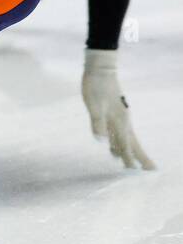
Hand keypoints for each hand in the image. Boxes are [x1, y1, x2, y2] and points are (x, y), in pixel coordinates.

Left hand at [81, 49, 154, 169]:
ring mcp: (118, 117)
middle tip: (150, 171)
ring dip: (129, 152)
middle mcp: (122, 121)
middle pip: (132, 144)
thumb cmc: (96, 87)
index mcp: (119, 121)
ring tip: (132, 165)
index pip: (127, 145)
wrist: (100, 70)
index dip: (131, 158)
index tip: (138, 172)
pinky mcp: (112, 113)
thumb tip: (101, 141)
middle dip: (140, 158)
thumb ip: (97, 123)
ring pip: (125, 139)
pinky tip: (113, 149)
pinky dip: (118, 143)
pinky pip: (117, 133)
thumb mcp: (93, 105)